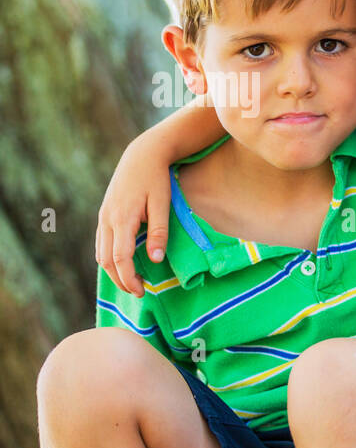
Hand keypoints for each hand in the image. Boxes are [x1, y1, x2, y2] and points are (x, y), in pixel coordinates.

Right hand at [96, 135, 173, 296]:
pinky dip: (110, 258)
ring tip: (132, 282)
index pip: (120, 258)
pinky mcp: (104, 215)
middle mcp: (107, 220)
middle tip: (138, 292)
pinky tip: (124, 264)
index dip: (129, 278)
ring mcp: (103, 217)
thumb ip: (159, 233)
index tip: (142, 291)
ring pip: (101, 253)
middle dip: (120, 280)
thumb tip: (156, 260)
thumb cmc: (156, 179)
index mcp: (121, 219)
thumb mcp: (162, 205)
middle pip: (106, 260)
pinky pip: (102, 243)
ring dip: (114, 271)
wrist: (142, 155)